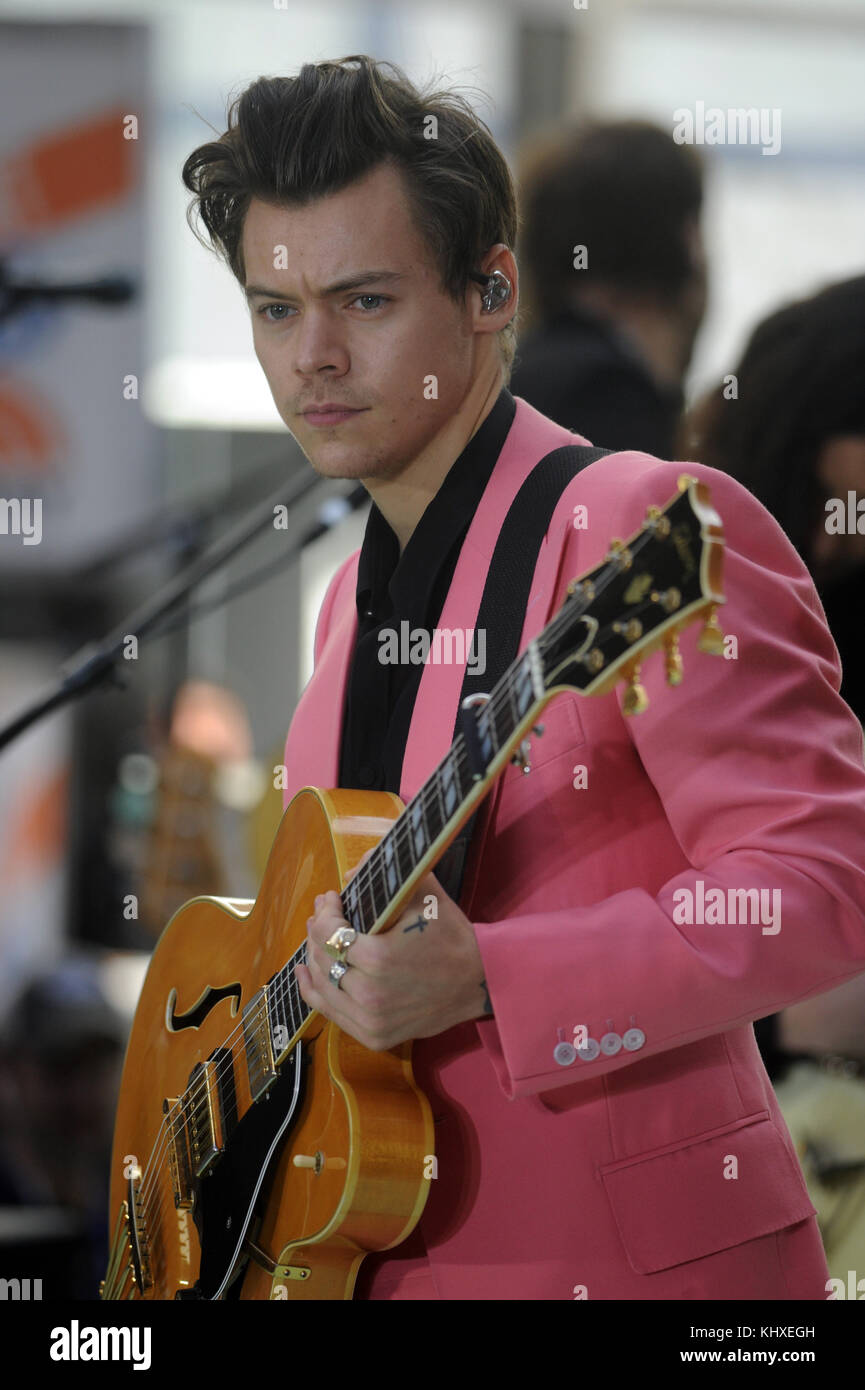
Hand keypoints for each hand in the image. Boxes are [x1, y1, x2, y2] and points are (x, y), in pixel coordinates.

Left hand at [294, 863, 490, 1050]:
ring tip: (316, 938)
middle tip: (323, 914)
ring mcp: (370, 1021)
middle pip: (321, 957)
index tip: (331, 898)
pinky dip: (315, 991)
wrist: (479, 981)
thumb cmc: (451, 935)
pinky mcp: (374, 1036)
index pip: (328, 933)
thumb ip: (384, 875)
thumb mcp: (423, 894)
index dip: (324, 911)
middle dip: (317, 931)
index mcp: (378, 958)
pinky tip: (306, 972)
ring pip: (321, 986)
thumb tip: (350, 872)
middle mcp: (369, 994)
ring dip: (314, 958)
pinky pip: (331, 1014)